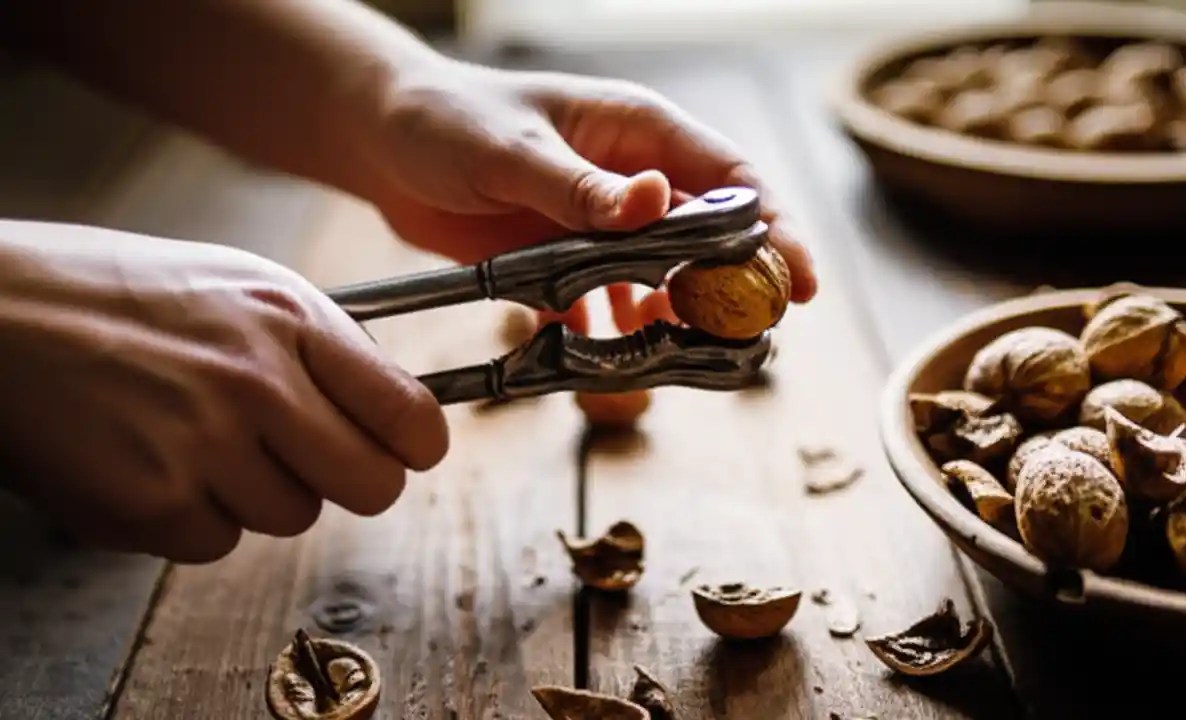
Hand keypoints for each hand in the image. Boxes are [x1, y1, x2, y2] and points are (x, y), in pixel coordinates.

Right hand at [0, 221, 446, 562]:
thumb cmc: (112, 295)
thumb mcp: (237, 286)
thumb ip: (322, 346)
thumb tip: (395, 407)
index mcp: (289, 321)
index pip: (409, 414)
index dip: (415, 443)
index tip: (407, 450)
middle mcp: (258, 383)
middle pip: (372, 486)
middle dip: (349, 480)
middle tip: (306, 458)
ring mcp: (205, 447)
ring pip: (292, 516)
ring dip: (257, 492)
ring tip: (197, 438)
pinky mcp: (151, 504)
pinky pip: (216, 541)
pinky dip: (190, 517)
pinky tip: (152, 461)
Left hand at [361, 58, 817, 334]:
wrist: (378, 140)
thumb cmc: (444, 119)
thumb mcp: (511, 150)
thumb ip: (580, 184)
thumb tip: (659, 201)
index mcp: (636, 130)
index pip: (729, 179)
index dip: (774, 228)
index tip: (799, 280)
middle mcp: (630, 179)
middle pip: (710, 234)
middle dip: (738, 283)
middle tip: (755, 334)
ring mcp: (599, 222)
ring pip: (664, 274)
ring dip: (680, 314)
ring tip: (693, 355)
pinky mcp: (563, 258)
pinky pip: (606, 302)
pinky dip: (615, 332)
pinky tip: (617, 362)